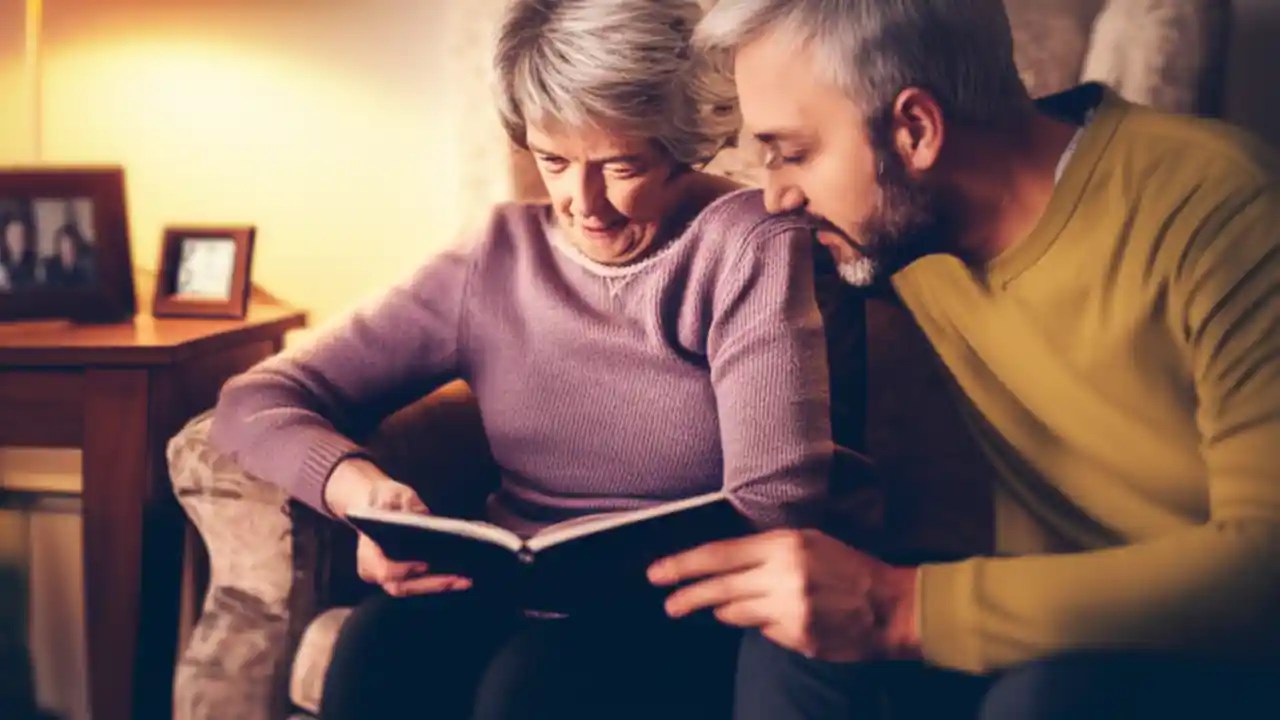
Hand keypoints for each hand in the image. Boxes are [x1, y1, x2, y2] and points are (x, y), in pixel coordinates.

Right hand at [326, 457, 471, 596]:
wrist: (375, 503)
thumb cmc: (382, 499)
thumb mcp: (390, 492)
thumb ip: (401, 502)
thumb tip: (417, 513)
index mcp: (369, 551)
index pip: (384, 570)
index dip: (404, 570)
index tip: (424, 564)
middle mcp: (376, 569)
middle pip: (402, 586)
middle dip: (431, 584)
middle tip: (457, 578)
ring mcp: (389, 575)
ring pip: (413, 589)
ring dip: (439, 586)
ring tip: (464, 580)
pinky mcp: (403, 575)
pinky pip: (420, 584)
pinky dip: (439, 582)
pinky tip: (461, 577)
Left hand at [647, 529, 918, 661]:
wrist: (890, 605)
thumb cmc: (846, 568)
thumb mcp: (807, 542)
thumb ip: (765, 550)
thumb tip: (721, 565)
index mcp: (784, 544)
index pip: (719, 554)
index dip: (683, 564)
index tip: (657, 573)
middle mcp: (783, 575)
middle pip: (718, 588)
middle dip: (687, 596)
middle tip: (667, 604)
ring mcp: (789, 610)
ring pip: (735, 612)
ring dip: (725, 610)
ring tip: (719, 607)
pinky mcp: (796, 637)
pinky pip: (762, 630)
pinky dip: (763, 623)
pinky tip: (778, 617)